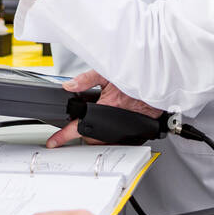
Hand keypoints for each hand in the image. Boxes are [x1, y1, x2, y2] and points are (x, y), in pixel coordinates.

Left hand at [46, 69, 162, 147]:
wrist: (159, 82)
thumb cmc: (137, 77)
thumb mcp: (108, 73)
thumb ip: (86, 79)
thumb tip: (69, 85)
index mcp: (108, 106)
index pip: (79, 126)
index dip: (63, 135)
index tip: (54, 142)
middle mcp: (116, 120)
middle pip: (91, 136)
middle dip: (83, 132)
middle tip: (80, 123)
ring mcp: (127, 127)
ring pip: (105, 140)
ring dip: (98, 136)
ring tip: (99, 123)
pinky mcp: (137, 130)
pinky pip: (121, 140)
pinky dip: (114, 137)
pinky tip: (114, 126)